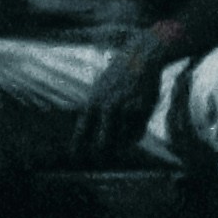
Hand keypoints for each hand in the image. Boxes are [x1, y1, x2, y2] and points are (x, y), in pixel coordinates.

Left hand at [75, 33, 169, 161]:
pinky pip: (136, 135)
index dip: (77, 148)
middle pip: (102, 144)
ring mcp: (126, 110)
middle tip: (102, 158)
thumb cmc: (117, 76)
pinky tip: (132, 129)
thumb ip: (89, 110)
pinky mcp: (142, 111)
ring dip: (120, 147)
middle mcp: (108, 109)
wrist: (140, 59)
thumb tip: (81, 133)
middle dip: (101, 154)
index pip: (81, 132)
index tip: (75, 158)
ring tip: (119, 144)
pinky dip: (133, 137)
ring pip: (121, 142)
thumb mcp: (97, 90)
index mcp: (93, 103)